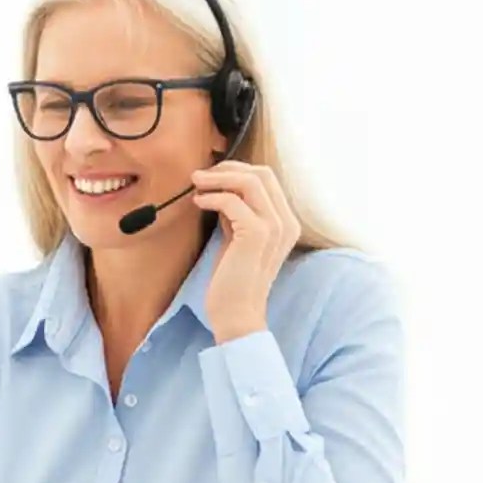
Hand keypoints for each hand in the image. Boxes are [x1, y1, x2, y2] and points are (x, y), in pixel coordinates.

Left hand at [190, 161, 300, 343]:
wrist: (236, 315)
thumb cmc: (232, 280)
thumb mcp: (238, 240)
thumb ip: (237, 215)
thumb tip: (221, 190)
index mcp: (286, 222)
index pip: (267, 178)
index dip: (237, 170)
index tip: (211, 175)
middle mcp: (286, 222)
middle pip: (262, 172)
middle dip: (228, 168)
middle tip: (200, 175)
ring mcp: (275, 227)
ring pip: (250, 181)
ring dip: (218, 178)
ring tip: (196, 183)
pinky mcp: (257, 236)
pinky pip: (233, 201)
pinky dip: (212, 196)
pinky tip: (197, 202)